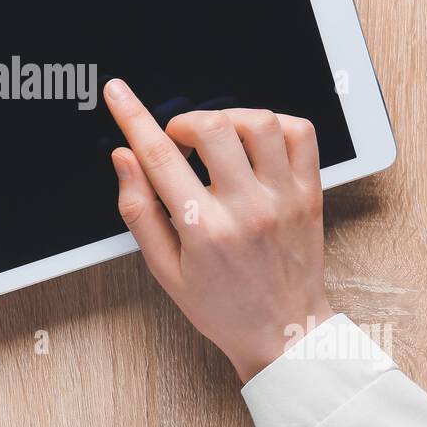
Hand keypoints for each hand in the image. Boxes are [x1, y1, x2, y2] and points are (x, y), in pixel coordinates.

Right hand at [104, 79, 331, 381]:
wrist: (285, 333)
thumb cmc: (223, 307)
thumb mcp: (164, 269)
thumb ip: (139, 210)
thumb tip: (125, 158)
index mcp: (203, 229)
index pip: (159, 156)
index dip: (132, 116)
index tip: (117, 92)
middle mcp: (246, 208)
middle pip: (213, 128)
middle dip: (184, 121)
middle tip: (178, 140)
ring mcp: (283, 198)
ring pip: (258, 122)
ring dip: (228, 118)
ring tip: (218, 138)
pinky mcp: (309, 194)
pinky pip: (300, 134)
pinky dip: (275, 123)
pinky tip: (256, 140)